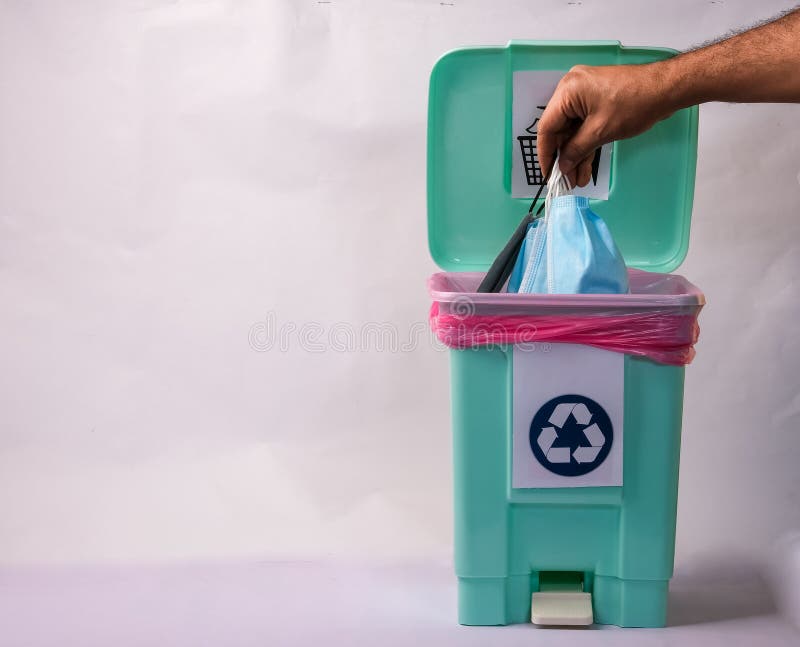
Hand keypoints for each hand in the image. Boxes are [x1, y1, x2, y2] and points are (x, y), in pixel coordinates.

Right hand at [536, 63, 676, 186]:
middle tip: (566, 180)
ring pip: (573, 130)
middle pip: (559, 129)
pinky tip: (586, 165)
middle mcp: (571, 89)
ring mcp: (584, 93)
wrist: (666, 89)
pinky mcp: (596, 99)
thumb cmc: (636, 103)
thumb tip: (563, 166)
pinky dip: (585, 143)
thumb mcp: (600, 132)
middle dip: (564, 157)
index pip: (546, 127)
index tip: (548, 174)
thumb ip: (576, 150)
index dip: (546, 154)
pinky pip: (584, 124)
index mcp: (567, 91)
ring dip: (576, 154)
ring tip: (579, 178)